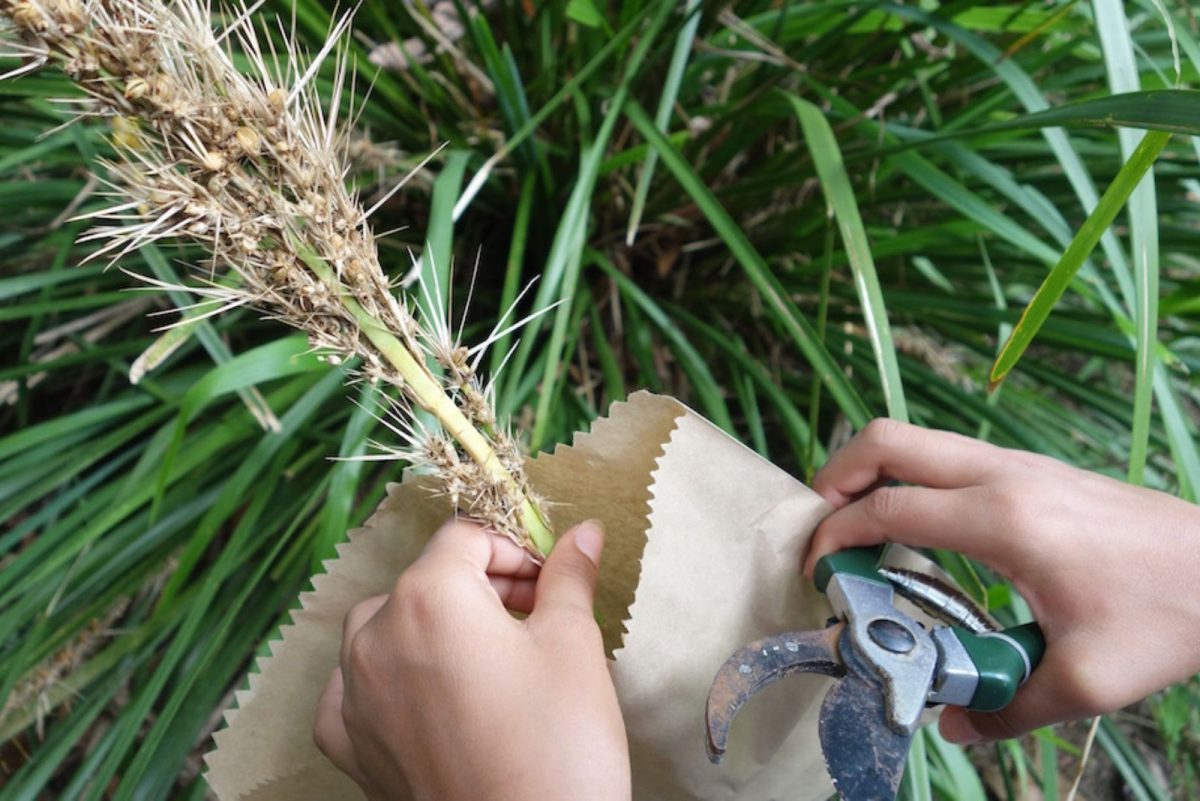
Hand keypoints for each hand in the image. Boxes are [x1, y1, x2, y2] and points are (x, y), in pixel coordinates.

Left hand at [314, 518, 630, 800]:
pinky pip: (354, 689)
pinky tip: (426, 695)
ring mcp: (355, 695)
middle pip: (428, 579)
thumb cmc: (557, 748)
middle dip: (483, 588)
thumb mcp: (573, 646)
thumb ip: (568, 577)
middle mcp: (376, 636)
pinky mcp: (350, 747)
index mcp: (429, 597)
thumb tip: (583, 533)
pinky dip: (386, 679)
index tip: (550, 580)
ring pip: (385, 625)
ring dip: (434, 626)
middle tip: (538, 619)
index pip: (467, 538)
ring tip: (489, 659)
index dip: (516, 550)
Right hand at [802, 419, 1199, 743]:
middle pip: (886, 441)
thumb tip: (953, 724)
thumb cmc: (1168, 615)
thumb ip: (1008, 706)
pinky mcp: (1033, 470)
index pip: (888, 508)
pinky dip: (908, 478)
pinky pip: (945, 456)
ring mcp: (1018, 464)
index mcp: (1004, 519)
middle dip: (834, 478)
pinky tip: (916, 529)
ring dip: (870, 472)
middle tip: (817, 529)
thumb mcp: (1088, 680)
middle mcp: (1002, 475)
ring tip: (854, 527)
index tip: (814, 569)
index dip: (835, 534)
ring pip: (915, 439)